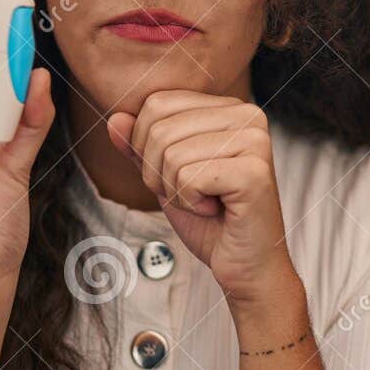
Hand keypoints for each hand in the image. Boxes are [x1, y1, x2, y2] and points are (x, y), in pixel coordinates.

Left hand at [105, 91, 294, 305]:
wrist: (246, 266)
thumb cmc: (211, 221)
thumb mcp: (165, 176)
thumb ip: (140, 146)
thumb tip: (115, 119)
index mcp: (228, 108)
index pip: (157, 103)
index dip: (146, 146)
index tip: (179, 175)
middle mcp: (247, 115)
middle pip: (159, 128)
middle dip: (159, 173)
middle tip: (192, 194)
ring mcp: (254, 141)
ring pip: (171, 154)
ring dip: (176, 191)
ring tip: (206, 202)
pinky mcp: (254, 172)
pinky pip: (189, 177)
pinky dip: (190, 202)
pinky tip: (216, 209)